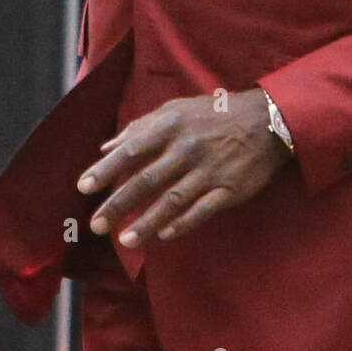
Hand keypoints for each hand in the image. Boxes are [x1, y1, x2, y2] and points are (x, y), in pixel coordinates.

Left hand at [77, 87, 292, 246]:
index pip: (131, 150)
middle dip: (118, 204)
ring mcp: (209, 170)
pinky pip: (203, 210)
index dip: (106, 169)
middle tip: (96, 225)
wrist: (267, 120)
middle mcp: (187, 148)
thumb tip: (105, 146)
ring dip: (147, 223)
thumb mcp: (176, 109)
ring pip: (172, 201)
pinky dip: (183, 224)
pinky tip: (164, 235)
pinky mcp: (229, 189)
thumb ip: (139, 127)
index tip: (83, 187)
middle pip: (146, 180)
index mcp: (171, 126)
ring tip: (124, 241)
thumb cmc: (214, 114)